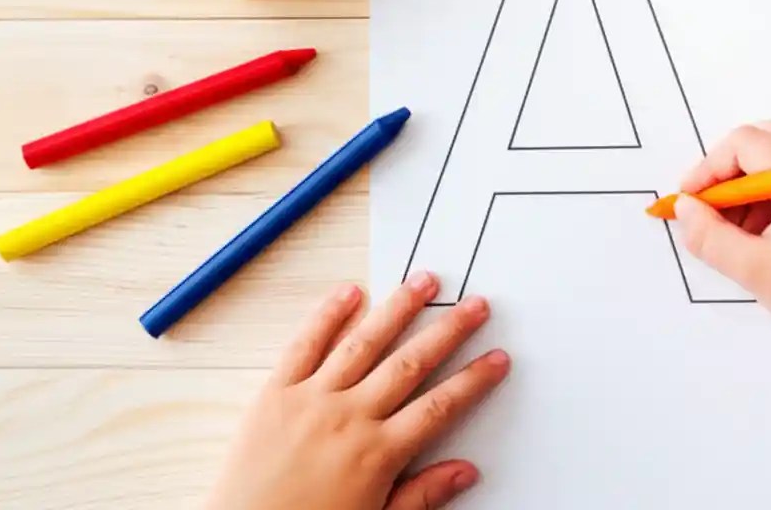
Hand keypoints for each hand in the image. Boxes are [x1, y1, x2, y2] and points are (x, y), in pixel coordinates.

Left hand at [205, 276, 509, 509]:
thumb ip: (420, 495)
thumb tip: (464, 472)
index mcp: (376, 455)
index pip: (440, 407)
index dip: (473, 381)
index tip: (496, 359)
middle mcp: (348, 418)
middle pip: (411, 364)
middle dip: (449, 331)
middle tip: (475, 306)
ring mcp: (310, 401)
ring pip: (365, 343)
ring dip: (399, 309)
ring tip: (424, 282)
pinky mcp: (275, 394)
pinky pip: (305, 346)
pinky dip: (328, 316)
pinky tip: (350, 293)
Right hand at [675, 122, 770, 367]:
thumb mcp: (755, 270)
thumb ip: (709, 236)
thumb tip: (685, 208)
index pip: (746, 143)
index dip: (709, 169)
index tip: (689, 202)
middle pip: (765, 141)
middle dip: (729, 174)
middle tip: (711, 214)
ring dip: (752, 186)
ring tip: (741, 234)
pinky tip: (769, 235)